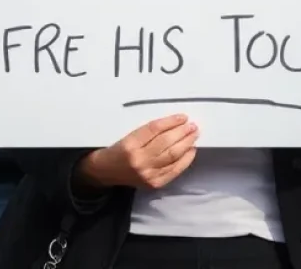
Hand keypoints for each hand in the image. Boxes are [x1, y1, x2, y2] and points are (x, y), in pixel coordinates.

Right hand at [75, 115, 198, 191]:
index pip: (155, 130)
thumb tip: (176, 124)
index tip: (183, 117)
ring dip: (186, 144)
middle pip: (166, 143)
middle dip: (182, 133)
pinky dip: (185, 160)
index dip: (171, 122)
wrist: (106, 172)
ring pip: (172, 156)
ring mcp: (148, 174)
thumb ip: (150, 132)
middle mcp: (139, 160)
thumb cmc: (119, 149)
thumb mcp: (129, 135)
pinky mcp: (155, 184)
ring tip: (194, 135)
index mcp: (130, 143)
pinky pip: (174, 170)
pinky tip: (191, 151)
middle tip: (193, 125)